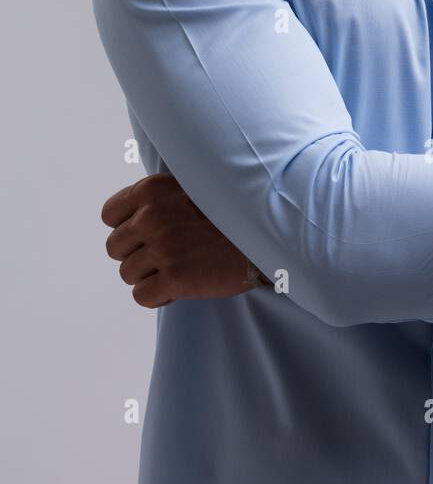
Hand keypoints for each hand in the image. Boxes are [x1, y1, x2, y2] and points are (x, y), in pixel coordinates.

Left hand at [101, 171, 264, 307]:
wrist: (270, 234)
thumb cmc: (231, 212)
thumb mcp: (193, 186)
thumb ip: (159, 198)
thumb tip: (130, 218)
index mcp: (152, 190)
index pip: (110, 215)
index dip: (127, 227)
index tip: (148, 233)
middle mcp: (152, 216)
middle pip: (115, 248)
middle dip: (138, 254)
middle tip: (168, 254)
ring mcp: (162, 248)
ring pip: (128, 274)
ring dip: (150, 276)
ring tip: (180, 267)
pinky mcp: (174, 278)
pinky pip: (142, 296)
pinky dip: (159, 296)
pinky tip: (182, 285)